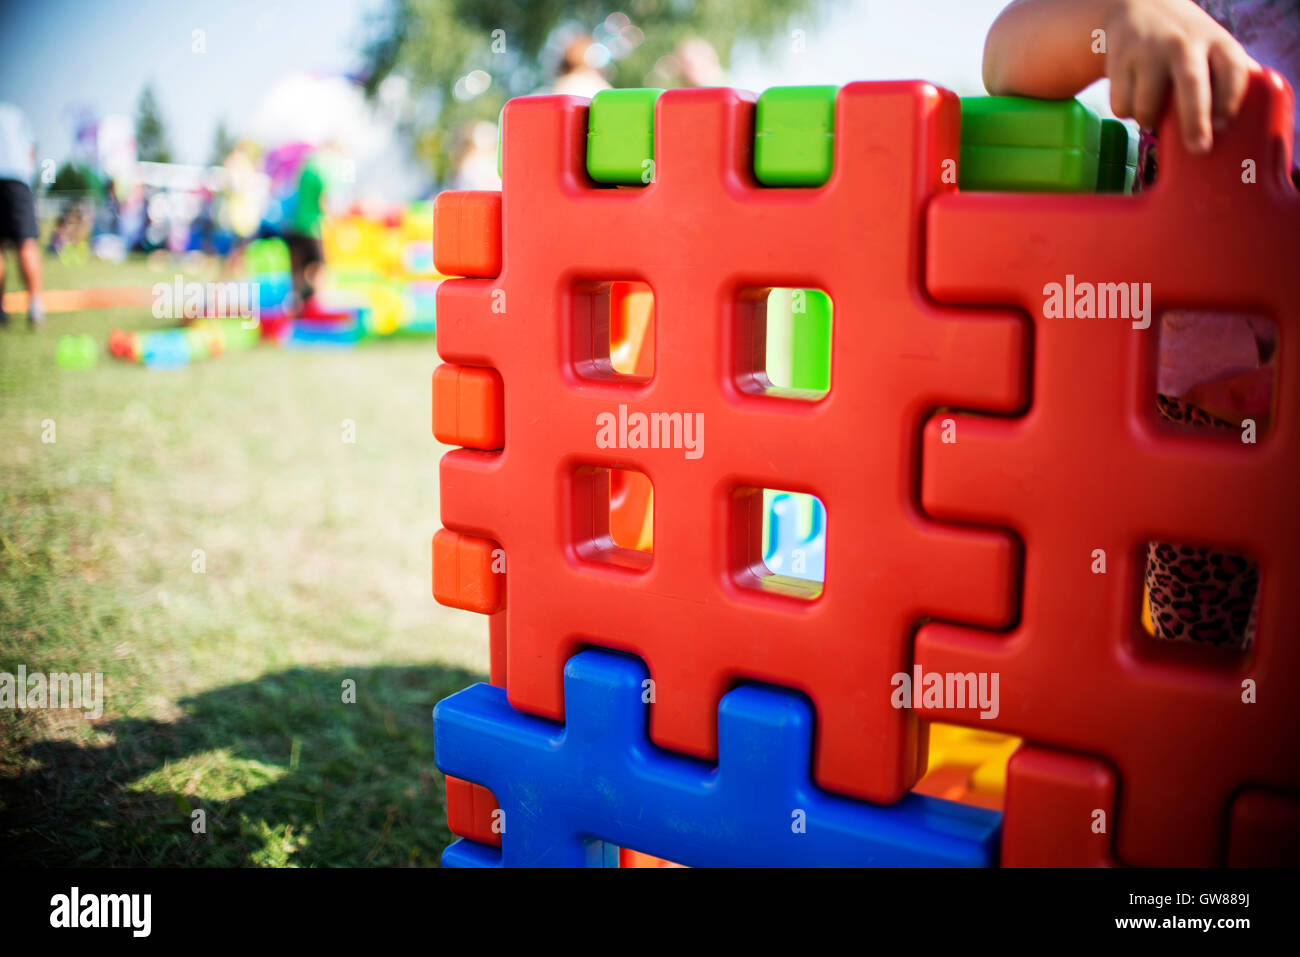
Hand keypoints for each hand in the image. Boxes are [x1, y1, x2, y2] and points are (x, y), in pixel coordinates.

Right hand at [1104, 0, 1257, 152]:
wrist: (1139, 5)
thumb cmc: (1184, 40)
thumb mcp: (1211, 45)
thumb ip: (1226, 75)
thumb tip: (1243, 125)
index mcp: (1216, 41)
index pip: (1232, 71)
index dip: (1230, 100)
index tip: (1223, 126)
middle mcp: (1184, 42)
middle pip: (1192, 85)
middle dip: (1196, 121)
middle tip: (1198, 148)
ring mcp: (1149, 49)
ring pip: (1147, 105)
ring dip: (1148, 120)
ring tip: (1151, 114)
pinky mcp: (1120, 58)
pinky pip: (1121, 105)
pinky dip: (1125, 110)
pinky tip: (1132, 96)